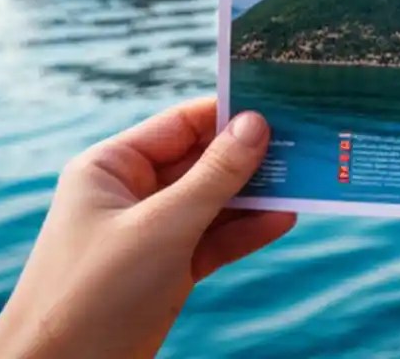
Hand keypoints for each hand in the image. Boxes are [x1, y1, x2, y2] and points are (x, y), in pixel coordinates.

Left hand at [0, 98, 295, 358]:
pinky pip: (214, 240)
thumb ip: (215, 175)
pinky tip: (282, 220)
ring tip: (305, 181)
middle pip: (202, 162)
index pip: (180, 125)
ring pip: (214, 203)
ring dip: (256, 196)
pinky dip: (246, 232)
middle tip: (304, 145)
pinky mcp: (167, 269)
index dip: (228, 114)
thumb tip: (256, 126)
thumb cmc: (95, 293)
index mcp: (112, 167)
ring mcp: (151, 233)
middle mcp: (131, 193)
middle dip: (250, 157)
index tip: (280, 105)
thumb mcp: (163, 226)